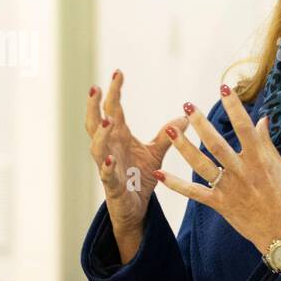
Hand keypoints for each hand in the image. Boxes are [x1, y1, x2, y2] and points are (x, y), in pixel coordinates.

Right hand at [85, 70, 187, 253]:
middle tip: (96, 88)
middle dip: (94, 106)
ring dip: (100, 134)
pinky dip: (107, 167)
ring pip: (97, 147)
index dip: (114, 91)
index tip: (118, 72)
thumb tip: (185, 115)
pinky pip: (107, 175)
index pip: (113, 109)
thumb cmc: (140, 178)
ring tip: (107, 120)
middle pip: (95, 123)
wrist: (136, 209)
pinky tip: (110, 160)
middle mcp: (109, 149)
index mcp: (119, 138)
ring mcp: (108, 166)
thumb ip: (167, 135)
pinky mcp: (112, 186)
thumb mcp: (155, 153)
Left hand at [154, 84, 280, 255]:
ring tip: (170, 130)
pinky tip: (159, 175)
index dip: (234, 106)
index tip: (223, 87)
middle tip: (187, 106)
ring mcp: (229, 188)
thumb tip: (262, 119)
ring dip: (184, 148)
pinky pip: (194, 193)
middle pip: (217, 144)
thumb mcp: (279, 167)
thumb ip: (266, 143)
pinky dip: (176, 185)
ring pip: (202, 165)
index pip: (245, 127)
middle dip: (201, 124)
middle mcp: (242, 171)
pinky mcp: (220, 204)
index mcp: (259, 159)